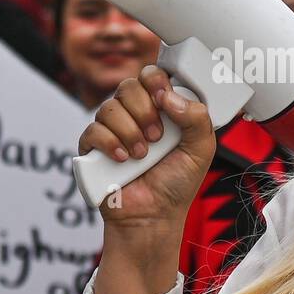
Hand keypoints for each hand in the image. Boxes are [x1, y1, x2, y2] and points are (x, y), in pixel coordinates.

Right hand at [77, 64, 215, 229]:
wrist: (154, 216)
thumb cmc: (176, 183)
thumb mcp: (201, 149)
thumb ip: (197, 118)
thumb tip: (169, 97)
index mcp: (161, 109)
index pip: (152, 76)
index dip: (155, 80)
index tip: (163, 96)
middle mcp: (135, 115)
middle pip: (128, 86)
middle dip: (144, 110)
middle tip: (156, 136)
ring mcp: (112, 130)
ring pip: (109, 107)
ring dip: (129, 131)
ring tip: (141, 155)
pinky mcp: (93, 148)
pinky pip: (92, 130)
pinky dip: (109, 143)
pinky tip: (122, 159)